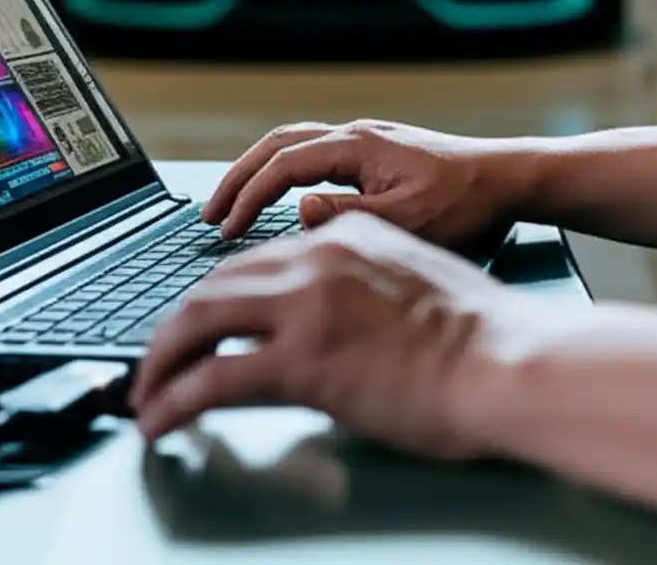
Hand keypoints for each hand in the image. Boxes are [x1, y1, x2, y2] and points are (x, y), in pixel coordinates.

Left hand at [131, 212, 524, 460]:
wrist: (511, 362)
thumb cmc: (483, 336)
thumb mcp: (413, 280)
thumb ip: (360, 284)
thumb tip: (332, 315)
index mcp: (343, 237)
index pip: (254, 263)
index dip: (215, 300)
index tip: (200, 327)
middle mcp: (314, 260)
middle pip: (212, 287)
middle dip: (174, 329)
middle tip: (157, 363)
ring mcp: (304, 308)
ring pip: (196, 323)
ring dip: (161, 363)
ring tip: (146, 395)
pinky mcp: (301, 361)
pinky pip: (211, 378)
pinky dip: (173, 400)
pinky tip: (159, 420)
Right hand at [201, 120, 541, 243]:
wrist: (509, 180)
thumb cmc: (468, 203)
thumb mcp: (410, 221)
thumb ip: (350, 218)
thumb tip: (300, 209)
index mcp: (358, 147)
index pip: (283, 167)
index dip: (249, 198)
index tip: (226, 230)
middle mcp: (356, 135)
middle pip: (276, 145)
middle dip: (237, 178)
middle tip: (209, 214)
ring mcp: (365, 140)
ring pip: (291, 144)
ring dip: (257, 171)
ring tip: (232, 203)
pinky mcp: (375, 151)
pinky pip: (312, 153)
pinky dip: (282, 170)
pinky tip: (280, 194)